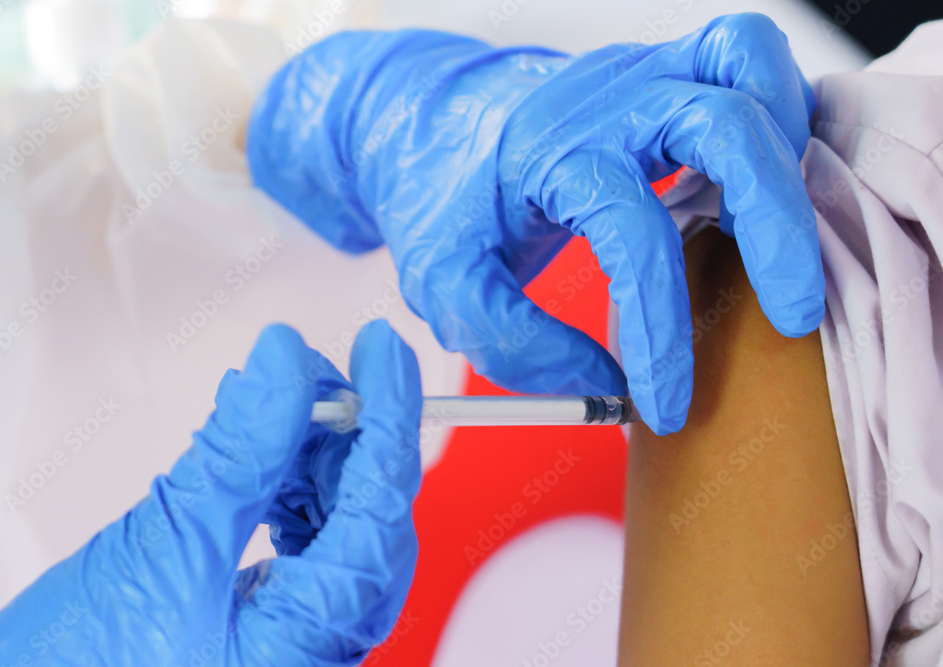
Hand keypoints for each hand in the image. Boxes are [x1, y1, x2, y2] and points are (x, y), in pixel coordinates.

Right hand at [0, 320, 421, 665]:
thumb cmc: (81, 663)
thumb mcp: (170, 543)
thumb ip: (239, 452)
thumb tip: (285, 362)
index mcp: (311, 637)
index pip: (380, 506)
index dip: (390, 417)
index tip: (383, 351)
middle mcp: (322, 645)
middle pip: (367, 513)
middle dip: (343, 433)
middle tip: (305, 373)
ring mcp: (301, 636)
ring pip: (339, 524)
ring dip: (309, 456)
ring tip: (268, 405)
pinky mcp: (274, 623)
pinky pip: (306, 543)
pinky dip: (286, 489)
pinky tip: (258, 454)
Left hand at [248, 14, 822, 433]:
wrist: (427, 123)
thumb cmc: (439, 201)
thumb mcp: (446, 286)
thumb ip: (514, 341)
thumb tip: (602, 383)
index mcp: (548, 157)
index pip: (634, 235)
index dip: (663, 330)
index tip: (668, 405)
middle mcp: (603, 102)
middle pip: (723, 125)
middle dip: (777, 223)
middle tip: (796, 313)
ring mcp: (637, 72)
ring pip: (747, 64)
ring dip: (786, 146)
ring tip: (787, 232)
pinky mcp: (659, 68)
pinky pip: (743, 55)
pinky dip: (777, 107)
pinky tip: (764, 182)